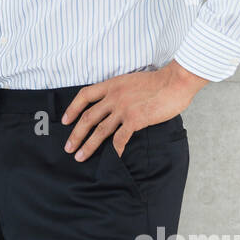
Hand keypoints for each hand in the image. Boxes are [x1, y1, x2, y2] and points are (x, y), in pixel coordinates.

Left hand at [60, 60, 208, 160]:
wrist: (175, 82)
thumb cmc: (158, 82)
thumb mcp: (131, 80)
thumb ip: (120, 91)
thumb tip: (113, 105)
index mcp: (112, 85)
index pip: (84, 96)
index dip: (72, 109)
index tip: (65, 120)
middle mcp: (114, 97)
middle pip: (87, 117)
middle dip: (76, 134)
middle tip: (68, 147)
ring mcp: (123, 108)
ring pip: (100, 130)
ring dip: (88, 145)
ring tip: (80, 156)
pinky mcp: (135, 119)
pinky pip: (120, 138)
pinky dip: (115, 150)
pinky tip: (112, 158)